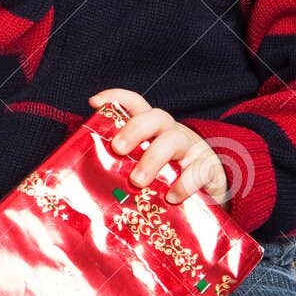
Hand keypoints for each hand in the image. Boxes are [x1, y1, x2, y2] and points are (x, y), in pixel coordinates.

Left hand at [88, 89, 230, 206]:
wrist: (211, 192)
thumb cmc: (168, 178)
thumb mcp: (145, 167)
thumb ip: (121, 166)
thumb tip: (84, 176)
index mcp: (152, 130)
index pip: (136, 104)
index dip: (116, 98)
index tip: (95, 102)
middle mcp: (171, 133)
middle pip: (155, 117)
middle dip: (134, 129)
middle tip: (117, 148)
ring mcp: (192, 149)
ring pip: (174, 141)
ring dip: (153, 158)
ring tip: (137, 181)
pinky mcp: (209, 168)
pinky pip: (199, 170)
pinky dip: (185, 183)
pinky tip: (171, 197)